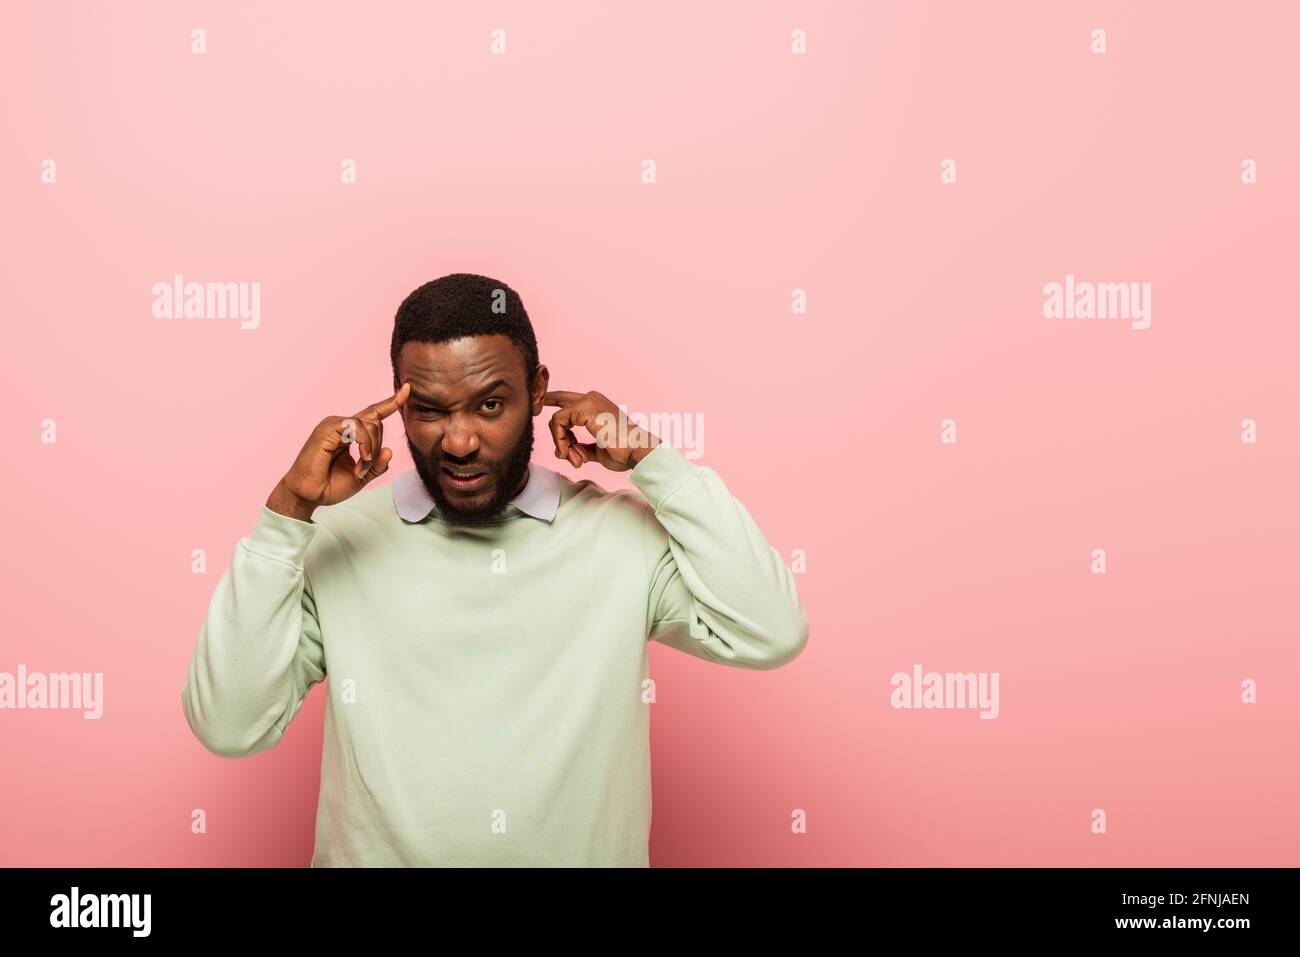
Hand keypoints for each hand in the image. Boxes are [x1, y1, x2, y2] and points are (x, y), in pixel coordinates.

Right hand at [267, 383, 410, 519]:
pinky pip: (357, 427)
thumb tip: (390, 450)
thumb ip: (377, 465)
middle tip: (365, 468)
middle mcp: (342, 424)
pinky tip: (360, 461)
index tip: (408, 389)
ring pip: (369, 424)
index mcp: (350, 433)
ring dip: (371, 450)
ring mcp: (334, 424)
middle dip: (377, 447)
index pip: (374, 413)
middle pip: (376, 421)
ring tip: (360, 468)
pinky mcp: (328, 428)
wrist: (308, 495)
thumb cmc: (330, 486)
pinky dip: (365, 445)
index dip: (392, 402)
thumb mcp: (362, 477)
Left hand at [543, 390, 660, 471]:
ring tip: (576, 459)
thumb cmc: (622, 452)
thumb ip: (579, 448)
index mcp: (597, 406)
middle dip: (546, 401)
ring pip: (556, 419)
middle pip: (560, 398)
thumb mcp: (596, 450)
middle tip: (537, 405)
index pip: (570, 401)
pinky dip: (560, 440)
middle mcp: (591, 398)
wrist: (636, 451)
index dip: (556, 403)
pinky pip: (558, 423)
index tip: (544, 408)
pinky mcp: (583, 408)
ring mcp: (587, 401)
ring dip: (561, 443)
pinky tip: (570, 453)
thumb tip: (561, 451)